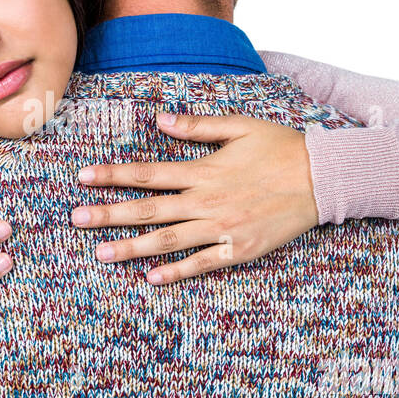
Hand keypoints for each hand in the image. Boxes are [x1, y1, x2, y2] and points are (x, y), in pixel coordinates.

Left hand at [70, 112, 319, 284]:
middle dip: (108, 214)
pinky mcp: (240, 249)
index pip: (148, 173)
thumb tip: (160, 119)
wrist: (322, 179)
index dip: (113, 175)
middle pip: (148, 209)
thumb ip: (197, 126)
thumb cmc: (281, 148)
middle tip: (75, 219)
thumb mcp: (239, 127)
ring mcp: (222, 228)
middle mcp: (207, 201)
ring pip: (168, 240)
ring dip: (132, 248)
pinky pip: (203, 263)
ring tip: (101, 253)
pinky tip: (152, 278)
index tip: (83, 177)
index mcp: (204, 170)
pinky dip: (177, 271)